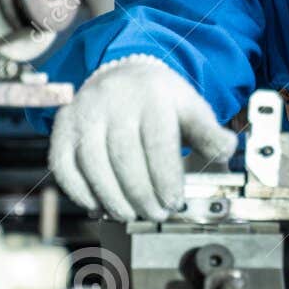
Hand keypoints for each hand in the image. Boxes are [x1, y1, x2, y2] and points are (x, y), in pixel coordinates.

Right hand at [49, 55, 236, 221]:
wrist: (123, 74)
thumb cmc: (162, 101)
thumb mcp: (192, 109)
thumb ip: (209, 133)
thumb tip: (226, 151)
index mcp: (153, 95)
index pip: (157, 142)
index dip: (165, 179)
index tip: (174, 204)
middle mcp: (114, 99)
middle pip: (124, 157)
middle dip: (141, 195)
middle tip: (156, 214)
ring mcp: (84, 112)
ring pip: (93, 164)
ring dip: (112, 198)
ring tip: (130, 214)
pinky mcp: (62, 126)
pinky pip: (64, 165)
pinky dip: (79, 192)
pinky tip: (98, 206)